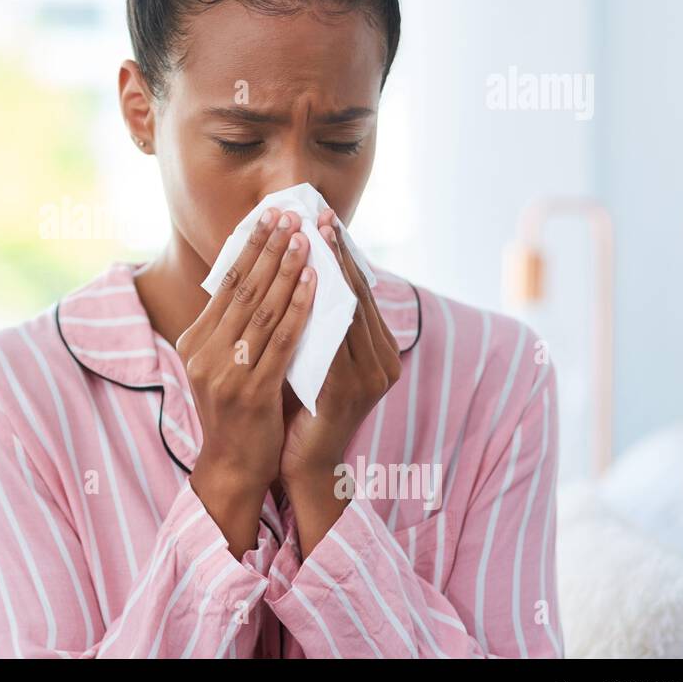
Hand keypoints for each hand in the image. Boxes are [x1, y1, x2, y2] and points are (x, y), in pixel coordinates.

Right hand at [178, 206, 318, 497]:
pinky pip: (280, 340)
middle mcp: (202, 353)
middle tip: (289, 213)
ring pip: (262, 309)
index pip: (224, 284)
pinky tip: (315, 283)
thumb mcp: (222, 361)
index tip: (269, 216)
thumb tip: (256, 275)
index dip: (249, 247)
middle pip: (242, 289)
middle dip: (269, 248)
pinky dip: (299, 307)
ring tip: (306, 238)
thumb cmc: (237, 409)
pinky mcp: (250, 391)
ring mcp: (225, 373)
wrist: (234, 465)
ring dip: (286, 269)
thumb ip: (232, 326)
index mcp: (193, 341)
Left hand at [278, 208, 400, 482]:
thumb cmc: (301, 408)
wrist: (302, 466)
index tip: (325, 219)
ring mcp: (370, 377)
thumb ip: (317, 324)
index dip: (343, 255)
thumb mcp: (313, 357)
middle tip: (319, 216)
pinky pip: (331, 339)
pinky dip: (315, 308)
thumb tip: (299, 272)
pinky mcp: (348, 390)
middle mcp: (383, 362)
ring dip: (327, 271)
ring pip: (348, 311)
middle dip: (337, 254)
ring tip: (308, 238)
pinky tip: (300, 283)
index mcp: (380, 353)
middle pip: (358, 296)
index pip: (360, 293)